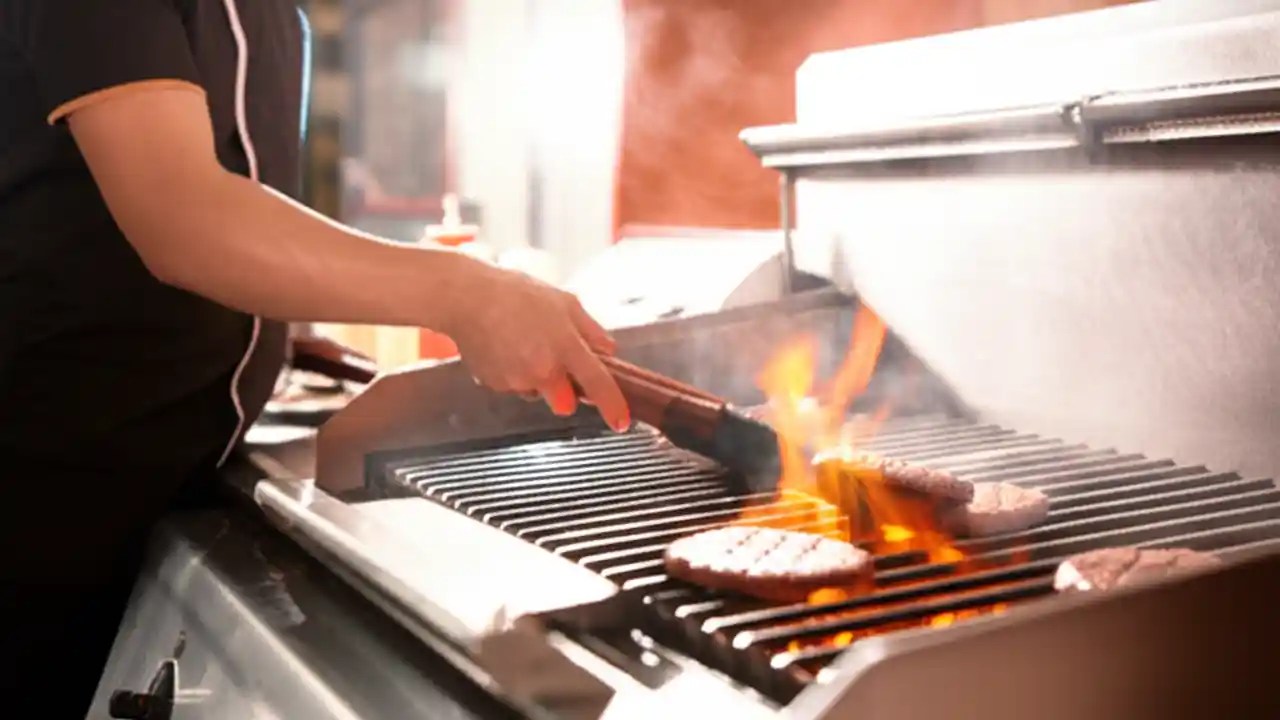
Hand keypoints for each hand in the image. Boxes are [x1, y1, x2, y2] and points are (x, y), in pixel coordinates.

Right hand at [440, 258, 630, 431]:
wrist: (465, 298)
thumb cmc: (515, 294)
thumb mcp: (564, 302)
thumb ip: (590, 329)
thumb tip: (608, 350)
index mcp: (565, 347)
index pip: (598, 384)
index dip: (613, 407)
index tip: (621, 423)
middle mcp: (543, 369)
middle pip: (565, 404)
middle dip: (564, 392)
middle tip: (553, 364)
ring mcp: (517, 380)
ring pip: (536, 393)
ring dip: (535, 379)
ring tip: (521, 344)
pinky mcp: (494, 384)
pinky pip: (512, 387)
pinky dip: (512, 374)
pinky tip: (502, 348)